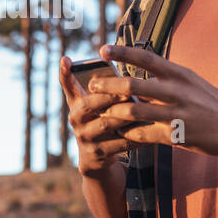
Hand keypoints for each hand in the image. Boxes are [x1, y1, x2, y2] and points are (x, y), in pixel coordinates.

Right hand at [59, 55, 135, 176]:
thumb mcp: (91, 105)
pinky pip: (121, 142)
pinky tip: (152, 128)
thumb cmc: (98, 121)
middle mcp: (75, 120)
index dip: (65, 73)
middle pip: (90, 104)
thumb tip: (84, 62)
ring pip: (107, 123)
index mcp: (75, 104)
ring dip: (126, 115)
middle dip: (109, 96)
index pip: (68, 85)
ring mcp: (85, 138)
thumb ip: (93, 86)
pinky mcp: (98, 153)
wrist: (95, 157)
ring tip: (144, 107)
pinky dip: (137, 135)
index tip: (66, 59)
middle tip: (128, 89)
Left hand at [86, 44, 217, 157]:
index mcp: (180, 74)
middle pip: (132, 85)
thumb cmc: (213, 102)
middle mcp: (178, 91)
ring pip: (134, 112)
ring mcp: (178, 115)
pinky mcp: (178, 137)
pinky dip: (129, 135)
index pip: (146, 58)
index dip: (122, 52)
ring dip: (113, 112)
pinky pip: (145, 136)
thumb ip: (167, 77)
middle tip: (92, 86)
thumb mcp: (192, 82)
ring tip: (101, 111)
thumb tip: (141, 68)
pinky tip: (120, 134)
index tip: (102, 49)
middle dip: (107, 86)